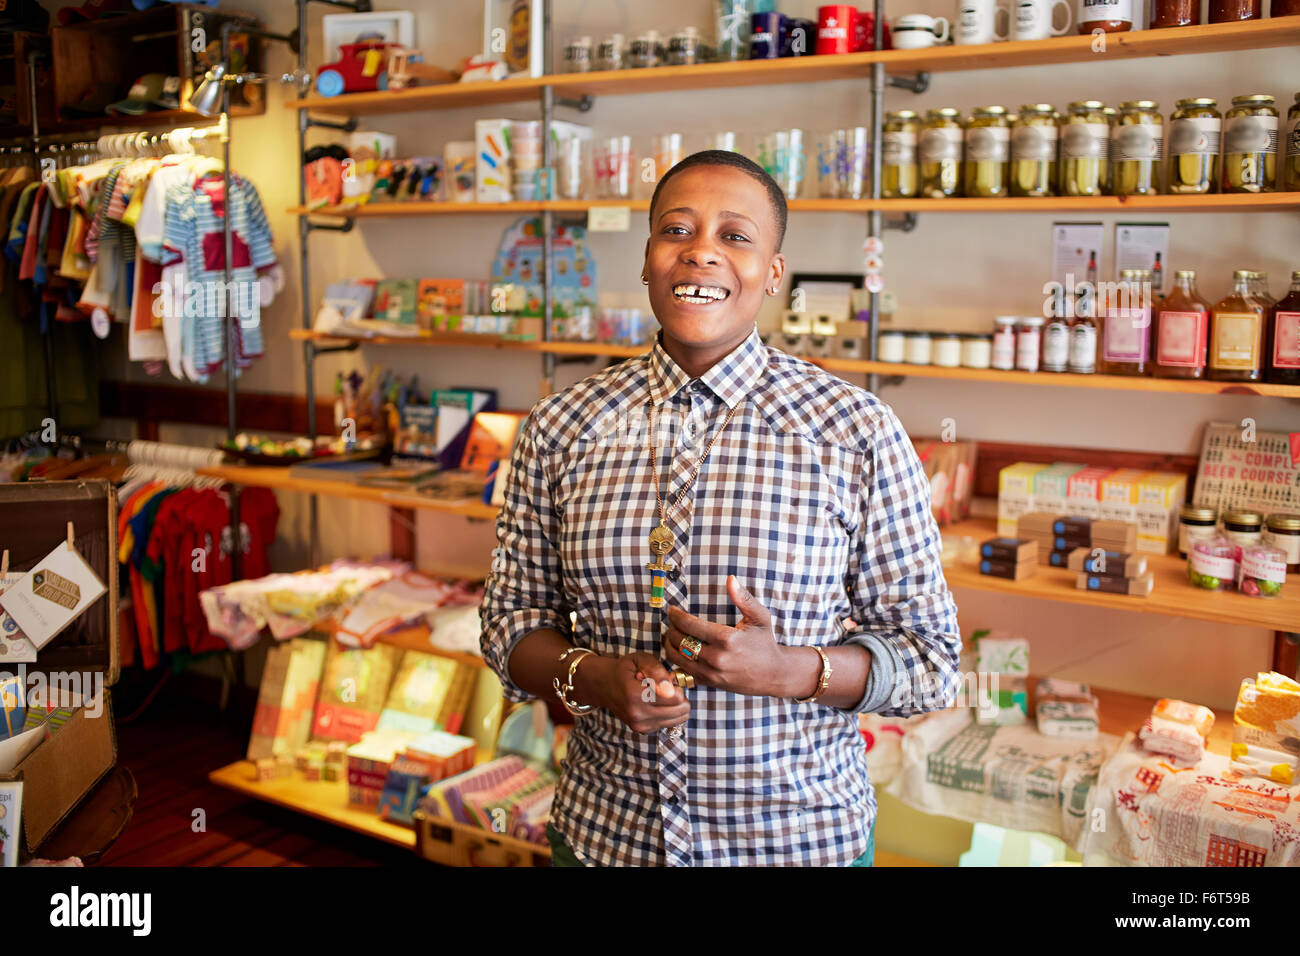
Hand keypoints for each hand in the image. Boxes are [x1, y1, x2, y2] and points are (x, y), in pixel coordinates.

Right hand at [574, 651, 689, 734]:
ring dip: (675, 706)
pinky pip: (669, 723)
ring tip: (660, 695)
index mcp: (635, 695)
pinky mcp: (642, 730)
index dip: (677, 686)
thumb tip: (670, 688)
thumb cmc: (624, 670)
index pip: (675, 698)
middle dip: (679, 697)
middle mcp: (637, 714)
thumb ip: (656, 670)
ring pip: (678, 719)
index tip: (667, 680)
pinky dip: (668, 713)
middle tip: (665, 687)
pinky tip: (656, 703)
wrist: (604, 686)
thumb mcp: (639, 659)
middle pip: (680, 711)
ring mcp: (639, 725)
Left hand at [662, 575, 798, 697]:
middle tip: (672, 622)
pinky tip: (679, 652)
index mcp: (727, 639)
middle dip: (671, 629)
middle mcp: (717, 658)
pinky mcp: (710, 683)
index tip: (672, 610)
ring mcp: (712, 673)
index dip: (676, 616)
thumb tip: (731, 579)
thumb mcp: (759, 617)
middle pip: (679, 641)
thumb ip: (744, 598)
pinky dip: (676, 662)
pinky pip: (683, 673)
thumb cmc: (765, 643)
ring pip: (677, 658)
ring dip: (669, 645)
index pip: (689, 625)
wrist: (773, 674)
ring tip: (672, 635)